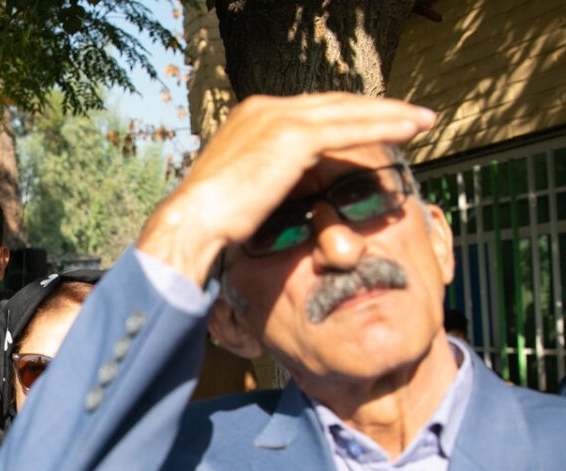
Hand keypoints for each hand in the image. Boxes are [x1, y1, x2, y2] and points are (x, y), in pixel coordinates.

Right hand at [136, 93, 436, 285]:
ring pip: (347, 110)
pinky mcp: (291, 135)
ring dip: (390, 114)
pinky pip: (349, 127)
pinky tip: (409, 129)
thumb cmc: (212, 220)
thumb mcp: (244, 187)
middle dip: (375, 109)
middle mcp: (265, 108)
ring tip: (421, 120)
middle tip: (408, 116)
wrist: (193, 221)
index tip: (374, 124)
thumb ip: (268, 174)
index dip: (347, 115)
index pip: (312, 109)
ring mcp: (278, 117)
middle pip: (334, 103)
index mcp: (253, 116)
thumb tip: (285, 189)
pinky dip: (383, 126)